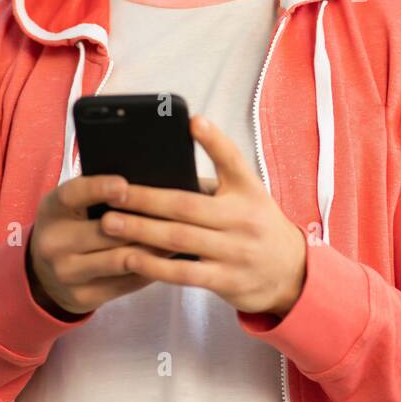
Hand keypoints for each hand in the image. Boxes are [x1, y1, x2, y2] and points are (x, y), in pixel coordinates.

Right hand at [27, 173, 178, 318]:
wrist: (45, 274)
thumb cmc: (73, 226)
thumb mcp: (74, 204)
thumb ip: (100, 192)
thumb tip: (149, 182)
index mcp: (52, 209)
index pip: (73, 194)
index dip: (98, 189)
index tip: (124, 185)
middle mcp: (53, 242)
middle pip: (105, 232)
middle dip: (143, 223)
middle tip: (178, 213)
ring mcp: (66, 273)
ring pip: (120, 260)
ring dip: (153, 249)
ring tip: (182, 237)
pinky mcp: (82, 297)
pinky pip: (126, 283)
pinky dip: (150, 270)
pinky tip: (169, 260)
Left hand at [96, 115, 307, 317]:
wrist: (291, 273)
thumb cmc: (256, 227)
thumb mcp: (249, 196)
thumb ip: (215, 184)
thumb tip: (163, 168)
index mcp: (249, 191)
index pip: (232, 160)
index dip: (214, 140)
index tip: (192, 121)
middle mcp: (244, 219)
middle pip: (187, 204)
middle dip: (145, 198)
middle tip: (113, 192)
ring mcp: (236, 251)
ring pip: (180, 238)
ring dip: (140, 230)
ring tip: (109, 223)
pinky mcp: (227, 280)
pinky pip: (184, 273)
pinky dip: (155, 266)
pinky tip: (130, 258)